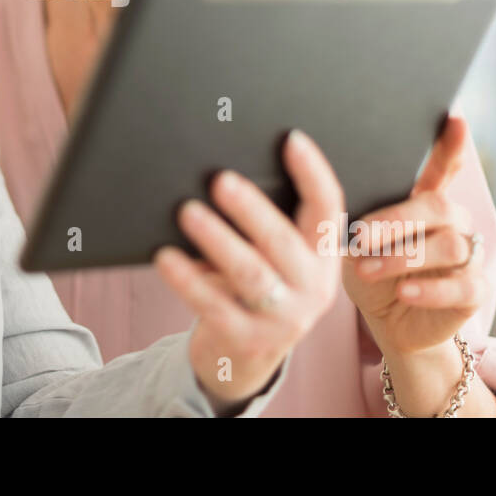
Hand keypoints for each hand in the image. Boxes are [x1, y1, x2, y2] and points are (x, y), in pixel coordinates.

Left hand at [153, 129, 344, 413]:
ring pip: (249, 273)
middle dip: (251, 209)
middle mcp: (313, 288)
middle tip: (221, 180)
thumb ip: (267, 222)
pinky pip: (213, 305)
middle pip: (283, 241)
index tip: (291, 138)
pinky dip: (188, 279)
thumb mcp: (276, 257)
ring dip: (217, 239)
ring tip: (187, 212)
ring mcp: (283, 319)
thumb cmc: (254, 285)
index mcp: (324, 258)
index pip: (328, 209)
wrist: (243, 356)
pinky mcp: (246, 340)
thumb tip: (225, 173)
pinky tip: (166, 257)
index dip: (313, 172)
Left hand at [341, 113, 487, 357]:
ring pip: (449, 245)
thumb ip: (349, 209)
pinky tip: (406, 292)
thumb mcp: (352, 239)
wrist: (389, 322)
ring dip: (403, 256)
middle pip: (436, 206)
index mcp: (424, 200)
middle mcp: (453, 221)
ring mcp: (468, 255)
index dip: (450, 144)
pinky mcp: (473, 291)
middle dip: (394, 220)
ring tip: (365, 269)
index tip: (453, 117)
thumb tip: (310, 175)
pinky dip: (432, 289)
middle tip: (357, 235)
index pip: (442, 165)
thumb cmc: (370, 270)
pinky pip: (463, 285)